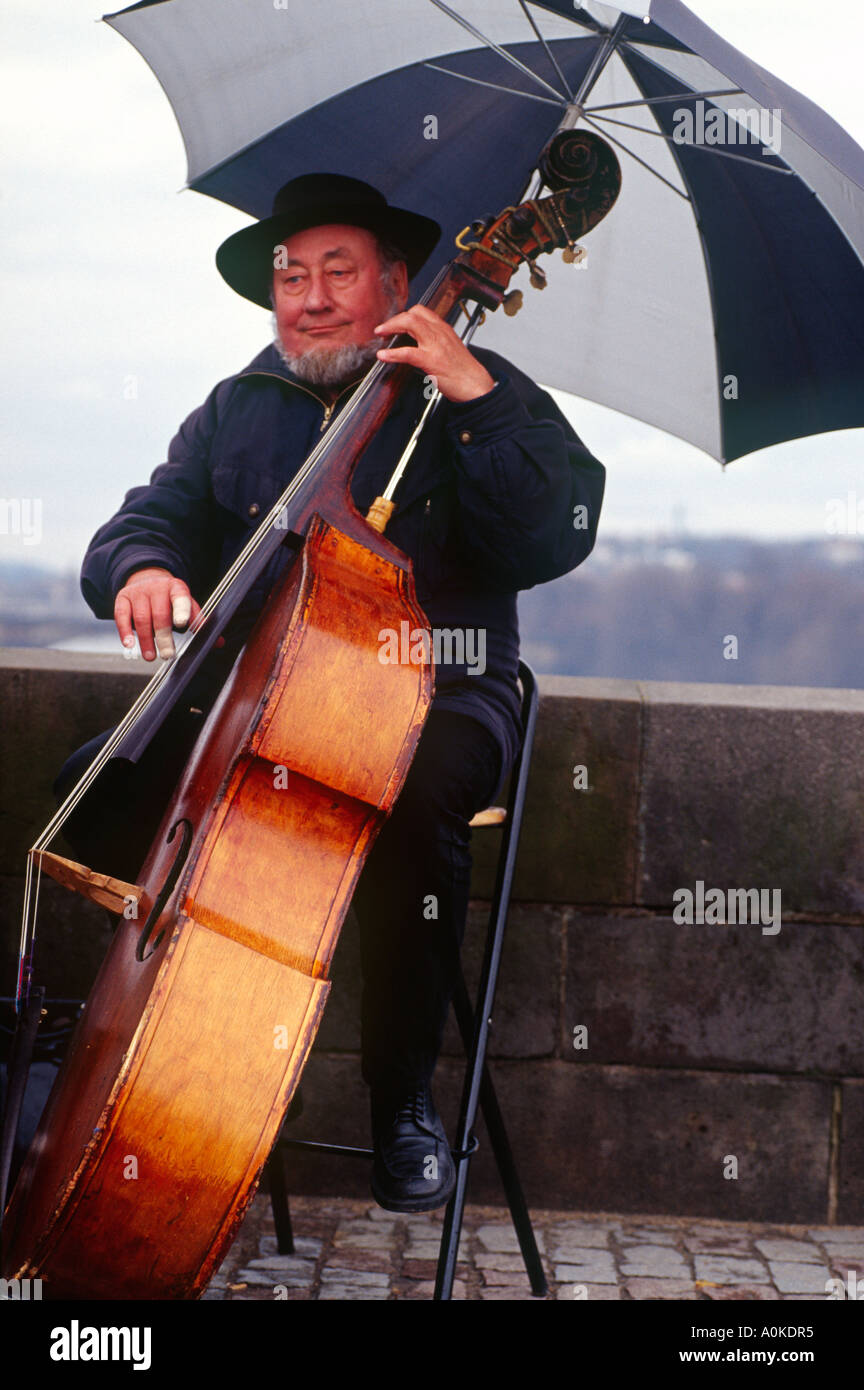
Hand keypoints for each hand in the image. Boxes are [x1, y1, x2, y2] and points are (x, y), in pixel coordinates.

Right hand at [114, 568, 199, 661]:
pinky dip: (125, 632)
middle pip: (160, 614)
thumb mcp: (187, 605)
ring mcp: (139, 592)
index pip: (181, 598)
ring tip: (150, 656)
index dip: (181, 610)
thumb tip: (217, 643)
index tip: (182, 624)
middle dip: (164, 637)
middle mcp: (157, 588)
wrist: (147, 579)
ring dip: (146, 640)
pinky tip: (129, 645)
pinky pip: (121, 616)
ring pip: (141, 618)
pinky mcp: (123, 598)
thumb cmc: (170, 598)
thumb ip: (199, 623)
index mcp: (177, 588)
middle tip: (168, 655)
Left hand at [374, 304, 495, 402]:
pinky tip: (384, 356)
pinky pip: (407, 352)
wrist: (476, 385)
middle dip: (394, 319)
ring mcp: (435, 345)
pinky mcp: (431, 361)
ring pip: (409, 324)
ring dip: (391, 327)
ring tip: (381, 334)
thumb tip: (417, 345)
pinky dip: (392, 353)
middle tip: (383, 329)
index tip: (395, 324)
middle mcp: (440, 332)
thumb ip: (435, 343)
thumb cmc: (464, 372)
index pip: (421, 312)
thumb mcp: (450, 349)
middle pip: (413, 314)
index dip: (405, 315)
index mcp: (444, 329)